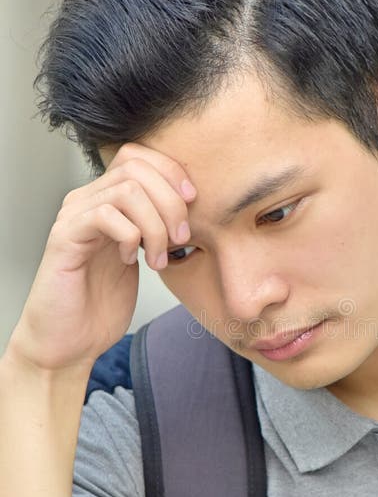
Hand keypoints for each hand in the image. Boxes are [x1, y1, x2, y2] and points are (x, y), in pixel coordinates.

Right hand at [8, 143, 195, 372]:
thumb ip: (157, 225)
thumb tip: (192, 205)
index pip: (137, 155)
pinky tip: (130, 260)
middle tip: (181, 239)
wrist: (71, 341)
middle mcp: (86, 200)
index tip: (193, 203)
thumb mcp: (143, 255)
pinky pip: (105, 215)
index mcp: (106, 199)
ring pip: (127, 190)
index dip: (171, 172)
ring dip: (156, 225)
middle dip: (171, 201)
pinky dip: (130, 236)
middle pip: (136, 167)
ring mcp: (73, 217)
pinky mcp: (64, 238)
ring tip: (158, 258)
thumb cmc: (103, 302)